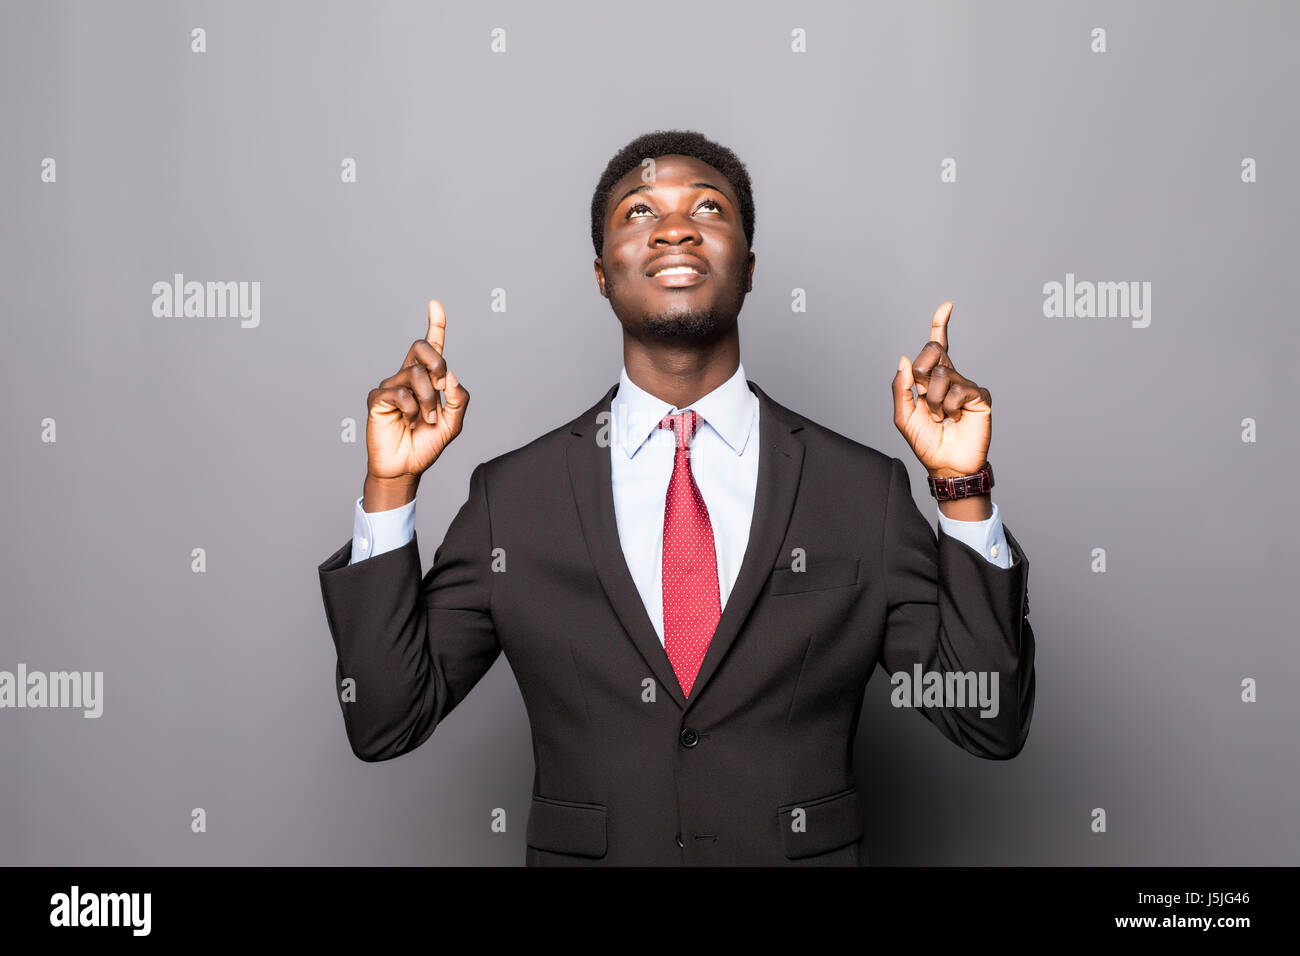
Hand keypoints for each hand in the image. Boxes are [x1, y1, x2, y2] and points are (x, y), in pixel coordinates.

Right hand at [365, 299, 469, 483]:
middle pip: (421, 348)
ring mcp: (391, 387)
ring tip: (426, 420)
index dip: (435, 325)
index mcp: (427, 380)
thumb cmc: (426, 444)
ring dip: (428, 400)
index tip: (435, 304)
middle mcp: (408, 378)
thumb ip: (458, 400)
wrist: (406, 468)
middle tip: (442, 385)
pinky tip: (410, 422)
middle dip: (437, 362)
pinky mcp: (377, 399)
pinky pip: (399, 393)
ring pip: (415, 375)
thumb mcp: (453, 424)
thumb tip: (451, 376)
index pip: (431, 348)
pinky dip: (412, 409)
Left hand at [891, 301, 990, 477]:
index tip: (948, 306)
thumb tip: (904, 359)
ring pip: (943, 375)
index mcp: (932, 380)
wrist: (946, 465)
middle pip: (935, 352)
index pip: (937, 348)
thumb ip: (901, 387)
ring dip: (934, 401)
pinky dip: (950, 407)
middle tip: (924, 394)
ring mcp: (966, 386)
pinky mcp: (980, 397)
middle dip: (923, 369)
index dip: (940, 325)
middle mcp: (950, 379)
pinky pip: (960, 390)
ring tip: (940, 417)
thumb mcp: (904, 416)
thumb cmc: (926, 442)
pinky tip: (954, 418)